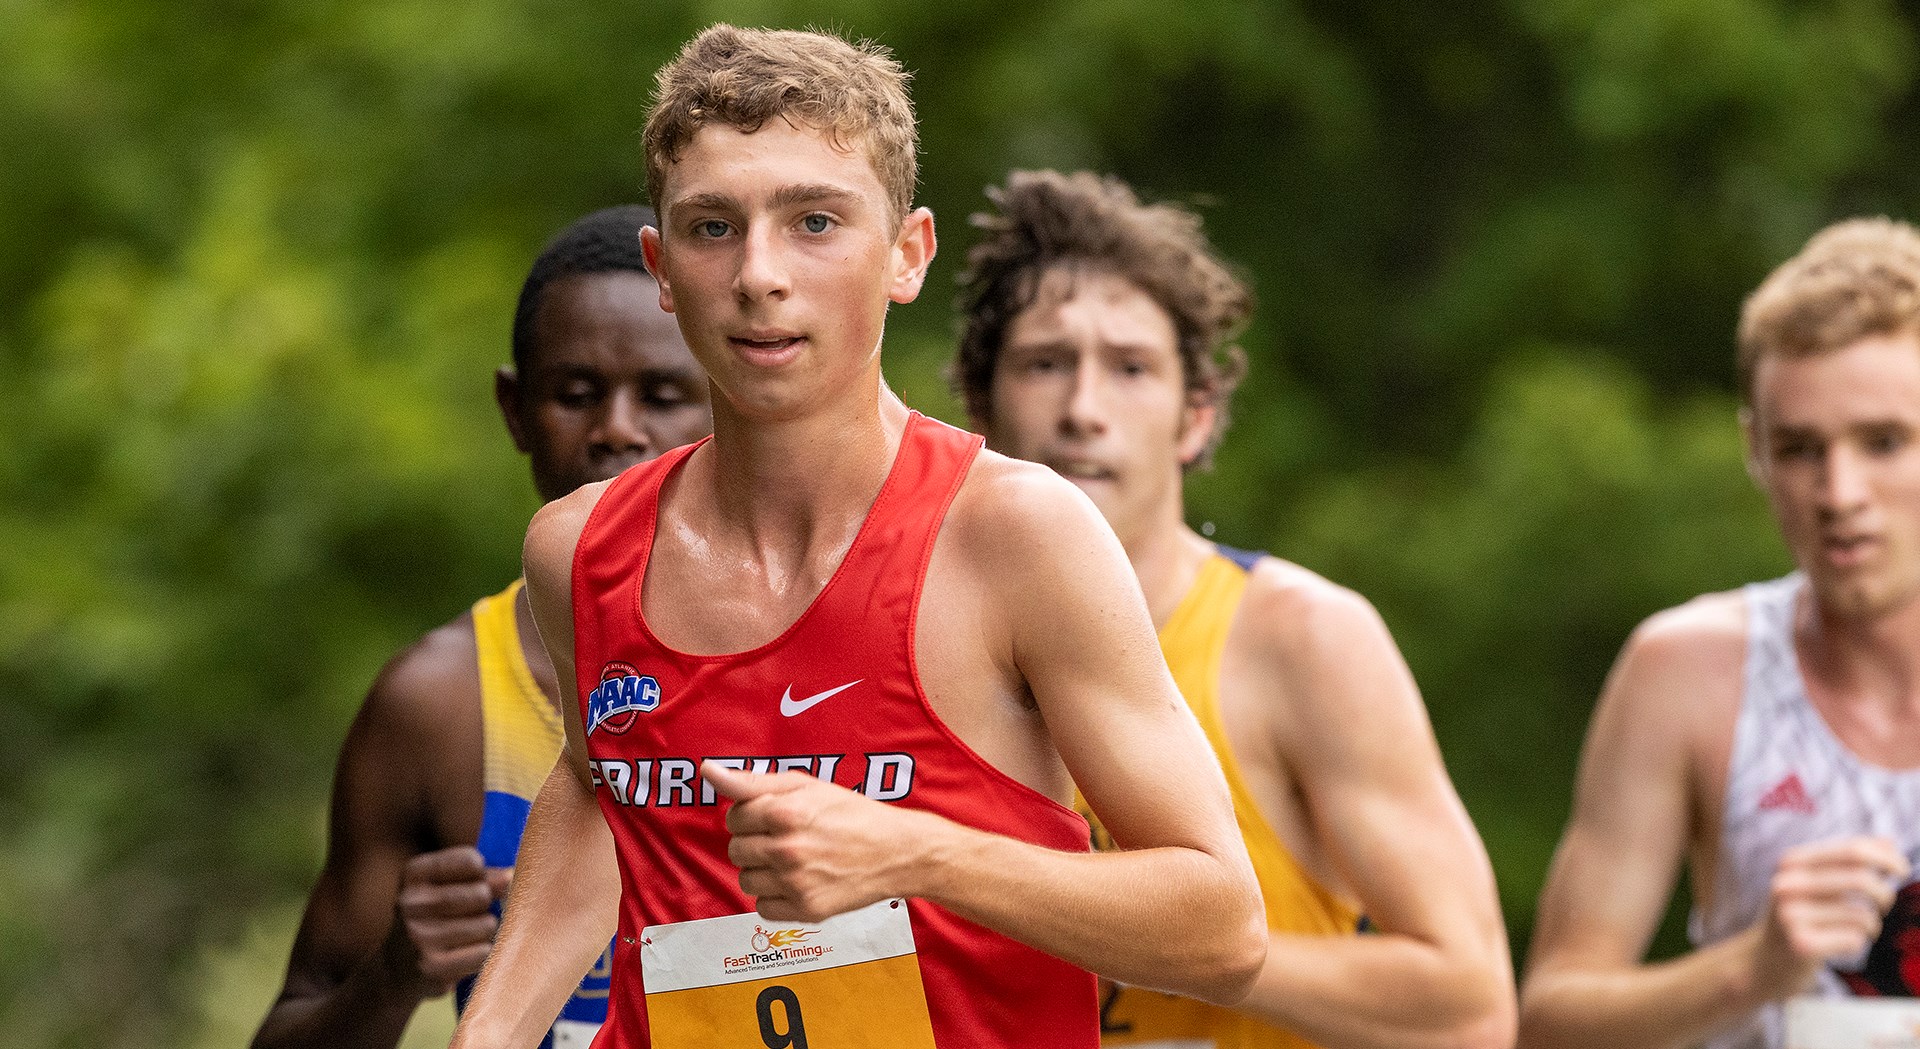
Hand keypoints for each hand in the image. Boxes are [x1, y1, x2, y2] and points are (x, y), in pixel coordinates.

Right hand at [386, 845, 512, 996]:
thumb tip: (510, 876)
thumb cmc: (434, 917)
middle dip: (486, 905)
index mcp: (414, 874)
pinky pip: (483, 952)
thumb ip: (481, 876)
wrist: (397, 969)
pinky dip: (481, 953)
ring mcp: (418, 936)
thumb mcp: (447, 885)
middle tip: (469, 914)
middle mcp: (410, 902)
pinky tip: (462, 954)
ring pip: (487, 925)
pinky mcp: (430, 967)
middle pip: (482, 894)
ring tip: (465, 936)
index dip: (482, 874)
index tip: (473, 882)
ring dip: (485, 931)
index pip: (471, 860)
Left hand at [703, 761, 939, 921]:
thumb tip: (707, 770)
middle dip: (755, 842)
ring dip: (762, 871)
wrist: (898, 852)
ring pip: (746, 881)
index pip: (734, 818)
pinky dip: (775, 897)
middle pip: (736, 850)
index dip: (752, 815)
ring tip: (792, 860)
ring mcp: (795, 883)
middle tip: (787, 837)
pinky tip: (798, 882)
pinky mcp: (805, 910)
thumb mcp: (806, 786)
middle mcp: (786, 850)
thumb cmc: (851, 813)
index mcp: (784, 813)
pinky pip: (762, 908)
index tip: (774, 816)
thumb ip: (751, 781)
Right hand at [1754, 836, 1908, 997]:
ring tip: (1856, 930)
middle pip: (1860, 879)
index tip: (1903, 870)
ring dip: (1870, 925)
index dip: (1885, 858)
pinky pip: (1855, 939)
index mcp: (1792, 862)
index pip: (1850, 850)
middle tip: (1885, 905)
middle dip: (1885, 894)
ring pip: (1862, 914)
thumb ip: (1850, 861)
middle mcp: (1786, 884)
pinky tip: (1839, 945)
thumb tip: (1889, 843)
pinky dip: (1858, 942)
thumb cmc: (1802, 916)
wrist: (1765, 959)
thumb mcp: (1819, 882)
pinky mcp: (1801, 944)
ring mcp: (1791, 915)